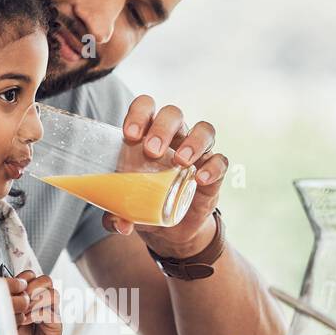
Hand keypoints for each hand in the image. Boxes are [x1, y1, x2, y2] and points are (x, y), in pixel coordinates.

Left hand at [7, 272, 62, 334]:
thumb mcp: (3, 314)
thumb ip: (6, 299)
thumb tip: (3, 286)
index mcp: (29, 295)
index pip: (31, 275)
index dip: (22, 279)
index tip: (12, 289)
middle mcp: (41, 302)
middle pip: (46, 280)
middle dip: (31, 287)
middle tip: (20, 299)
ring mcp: (50, 312)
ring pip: (53, 293)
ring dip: (36, 300)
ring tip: (24, 311)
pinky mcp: (55, 326)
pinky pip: (52, 312)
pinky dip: (37, 314)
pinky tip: (26, 321)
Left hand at [107, 94, 227, 258]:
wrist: (170, 227)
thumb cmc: (143, 201)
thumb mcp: (125, 209)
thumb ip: (115, 215)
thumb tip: (120, 225)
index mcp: (146, 135)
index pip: (146, 107)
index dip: (139, 114)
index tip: (129, 135)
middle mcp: (174, 137)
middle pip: (174, 114)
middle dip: (162, 127)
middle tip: (151, 151)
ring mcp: (196, 153)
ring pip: (204, 130)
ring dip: (193, 142)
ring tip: (180, 162)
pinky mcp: (213, 172)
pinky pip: (220, 161)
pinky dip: (213, 167)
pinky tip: (200, 179)